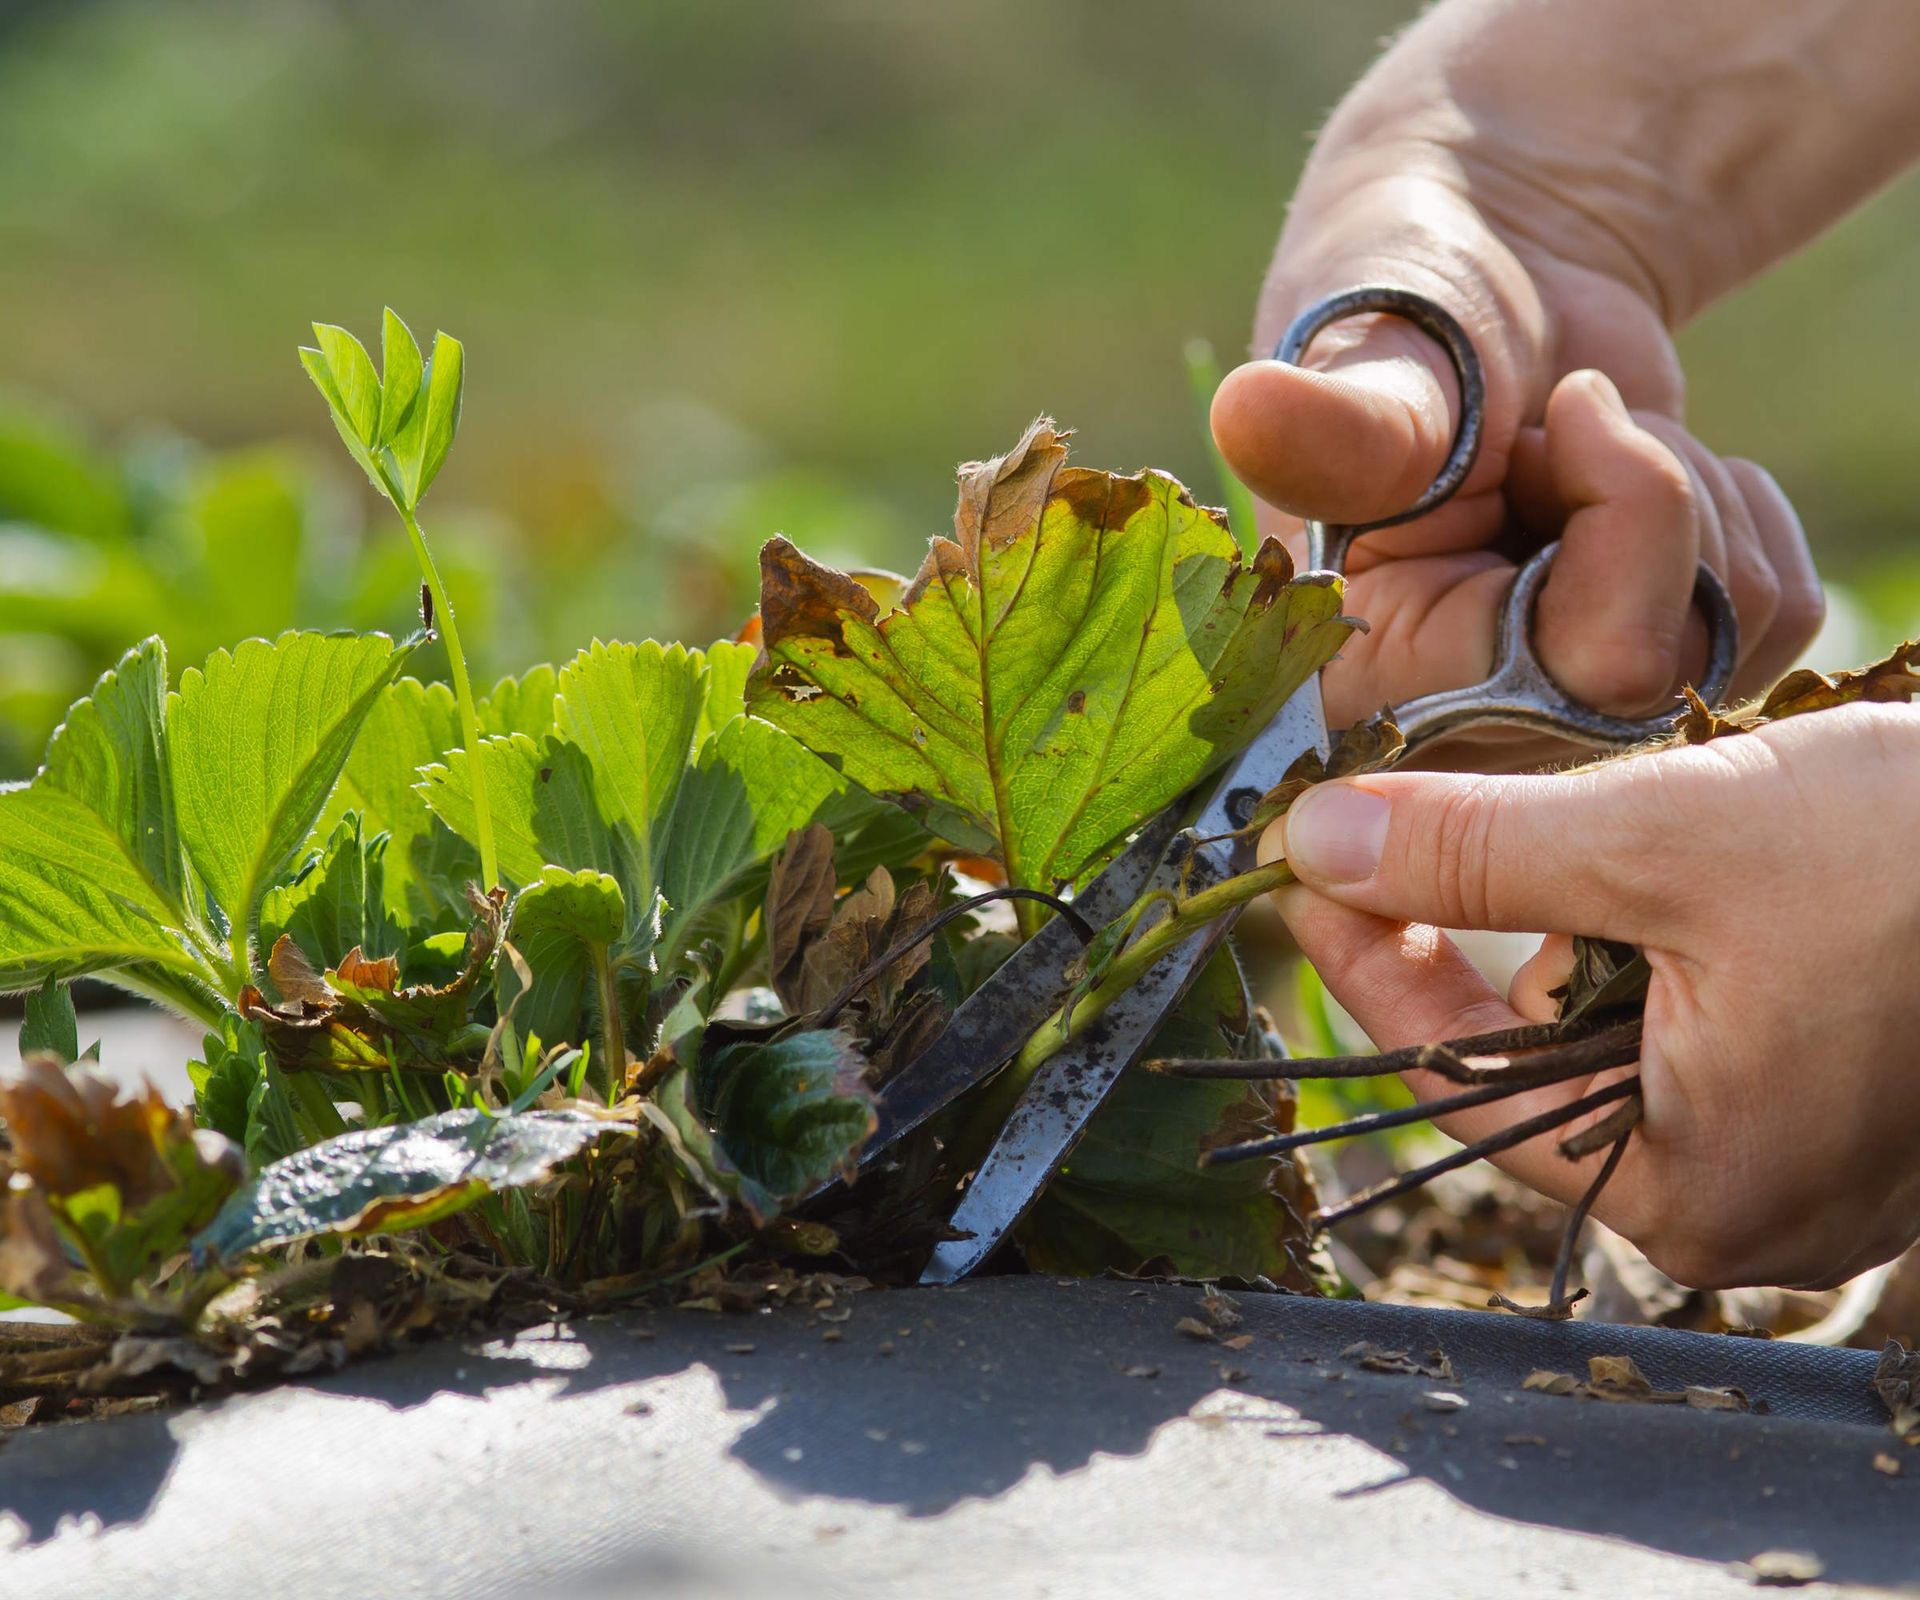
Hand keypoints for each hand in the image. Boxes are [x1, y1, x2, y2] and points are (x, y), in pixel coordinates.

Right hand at [1207, 10, 1847, 761]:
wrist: (1488, 275)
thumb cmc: (1405, 310)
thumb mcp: (1373, 359)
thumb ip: (1339, 423)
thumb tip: (1247, 409)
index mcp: (1371, 690)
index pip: (1590, 669)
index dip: (1620, 527)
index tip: (1563, 407)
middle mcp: (1466, 736)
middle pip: (1674, 666)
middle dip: (1648, 502)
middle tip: (1552, 431)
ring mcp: (1565, 717)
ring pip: (1742, 633)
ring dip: (1685, 497)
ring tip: (1572, 458)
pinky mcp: (1650, 679)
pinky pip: (1783, 613)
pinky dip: (1728, 515)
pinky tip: (1625, 486)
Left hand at [1263, 703, 1919, 1289]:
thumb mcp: (1672, 839)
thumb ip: (1478, 850)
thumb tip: (1312, 839)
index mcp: (1684, 1190)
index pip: (1456, 1078)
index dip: (1366, 958)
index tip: (1304, 864)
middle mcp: (1741, 1206)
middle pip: (1531, 1058)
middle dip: (1474, 932)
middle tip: (1407, 820)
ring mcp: (1810, 1160)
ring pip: (1618, 1030)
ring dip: (1574, 918)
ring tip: (1573, 819)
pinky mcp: (1857, 1097)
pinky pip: (1703, 1017)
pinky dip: (1658, 933)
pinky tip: (1672, 855)